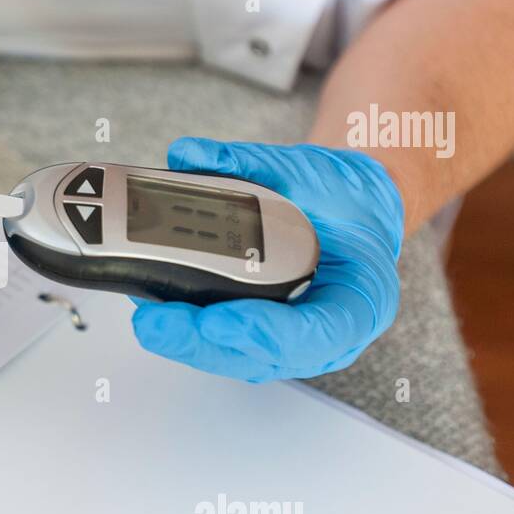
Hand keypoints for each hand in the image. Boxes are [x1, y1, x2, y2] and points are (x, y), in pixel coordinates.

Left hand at [132, 137, 403, 381]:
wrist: (353, 216)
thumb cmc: (344, 203)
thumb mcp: (311, 173)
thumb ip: (251, 164)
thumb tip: (190, 154)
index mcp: (363, 297)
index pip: (322, 330)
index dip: (268, 332)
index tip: (218, 320)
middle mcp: (332, 334)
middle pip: (266, 356)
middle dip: (205, 343)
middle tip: (158, 323)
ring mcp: (295, 344)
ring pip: (239, 359)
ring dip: (189, 344)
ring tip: (150, 322)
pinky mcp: (264, 341)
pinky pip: (227, 348)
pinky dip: (191, 334)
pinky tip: (157, 313)